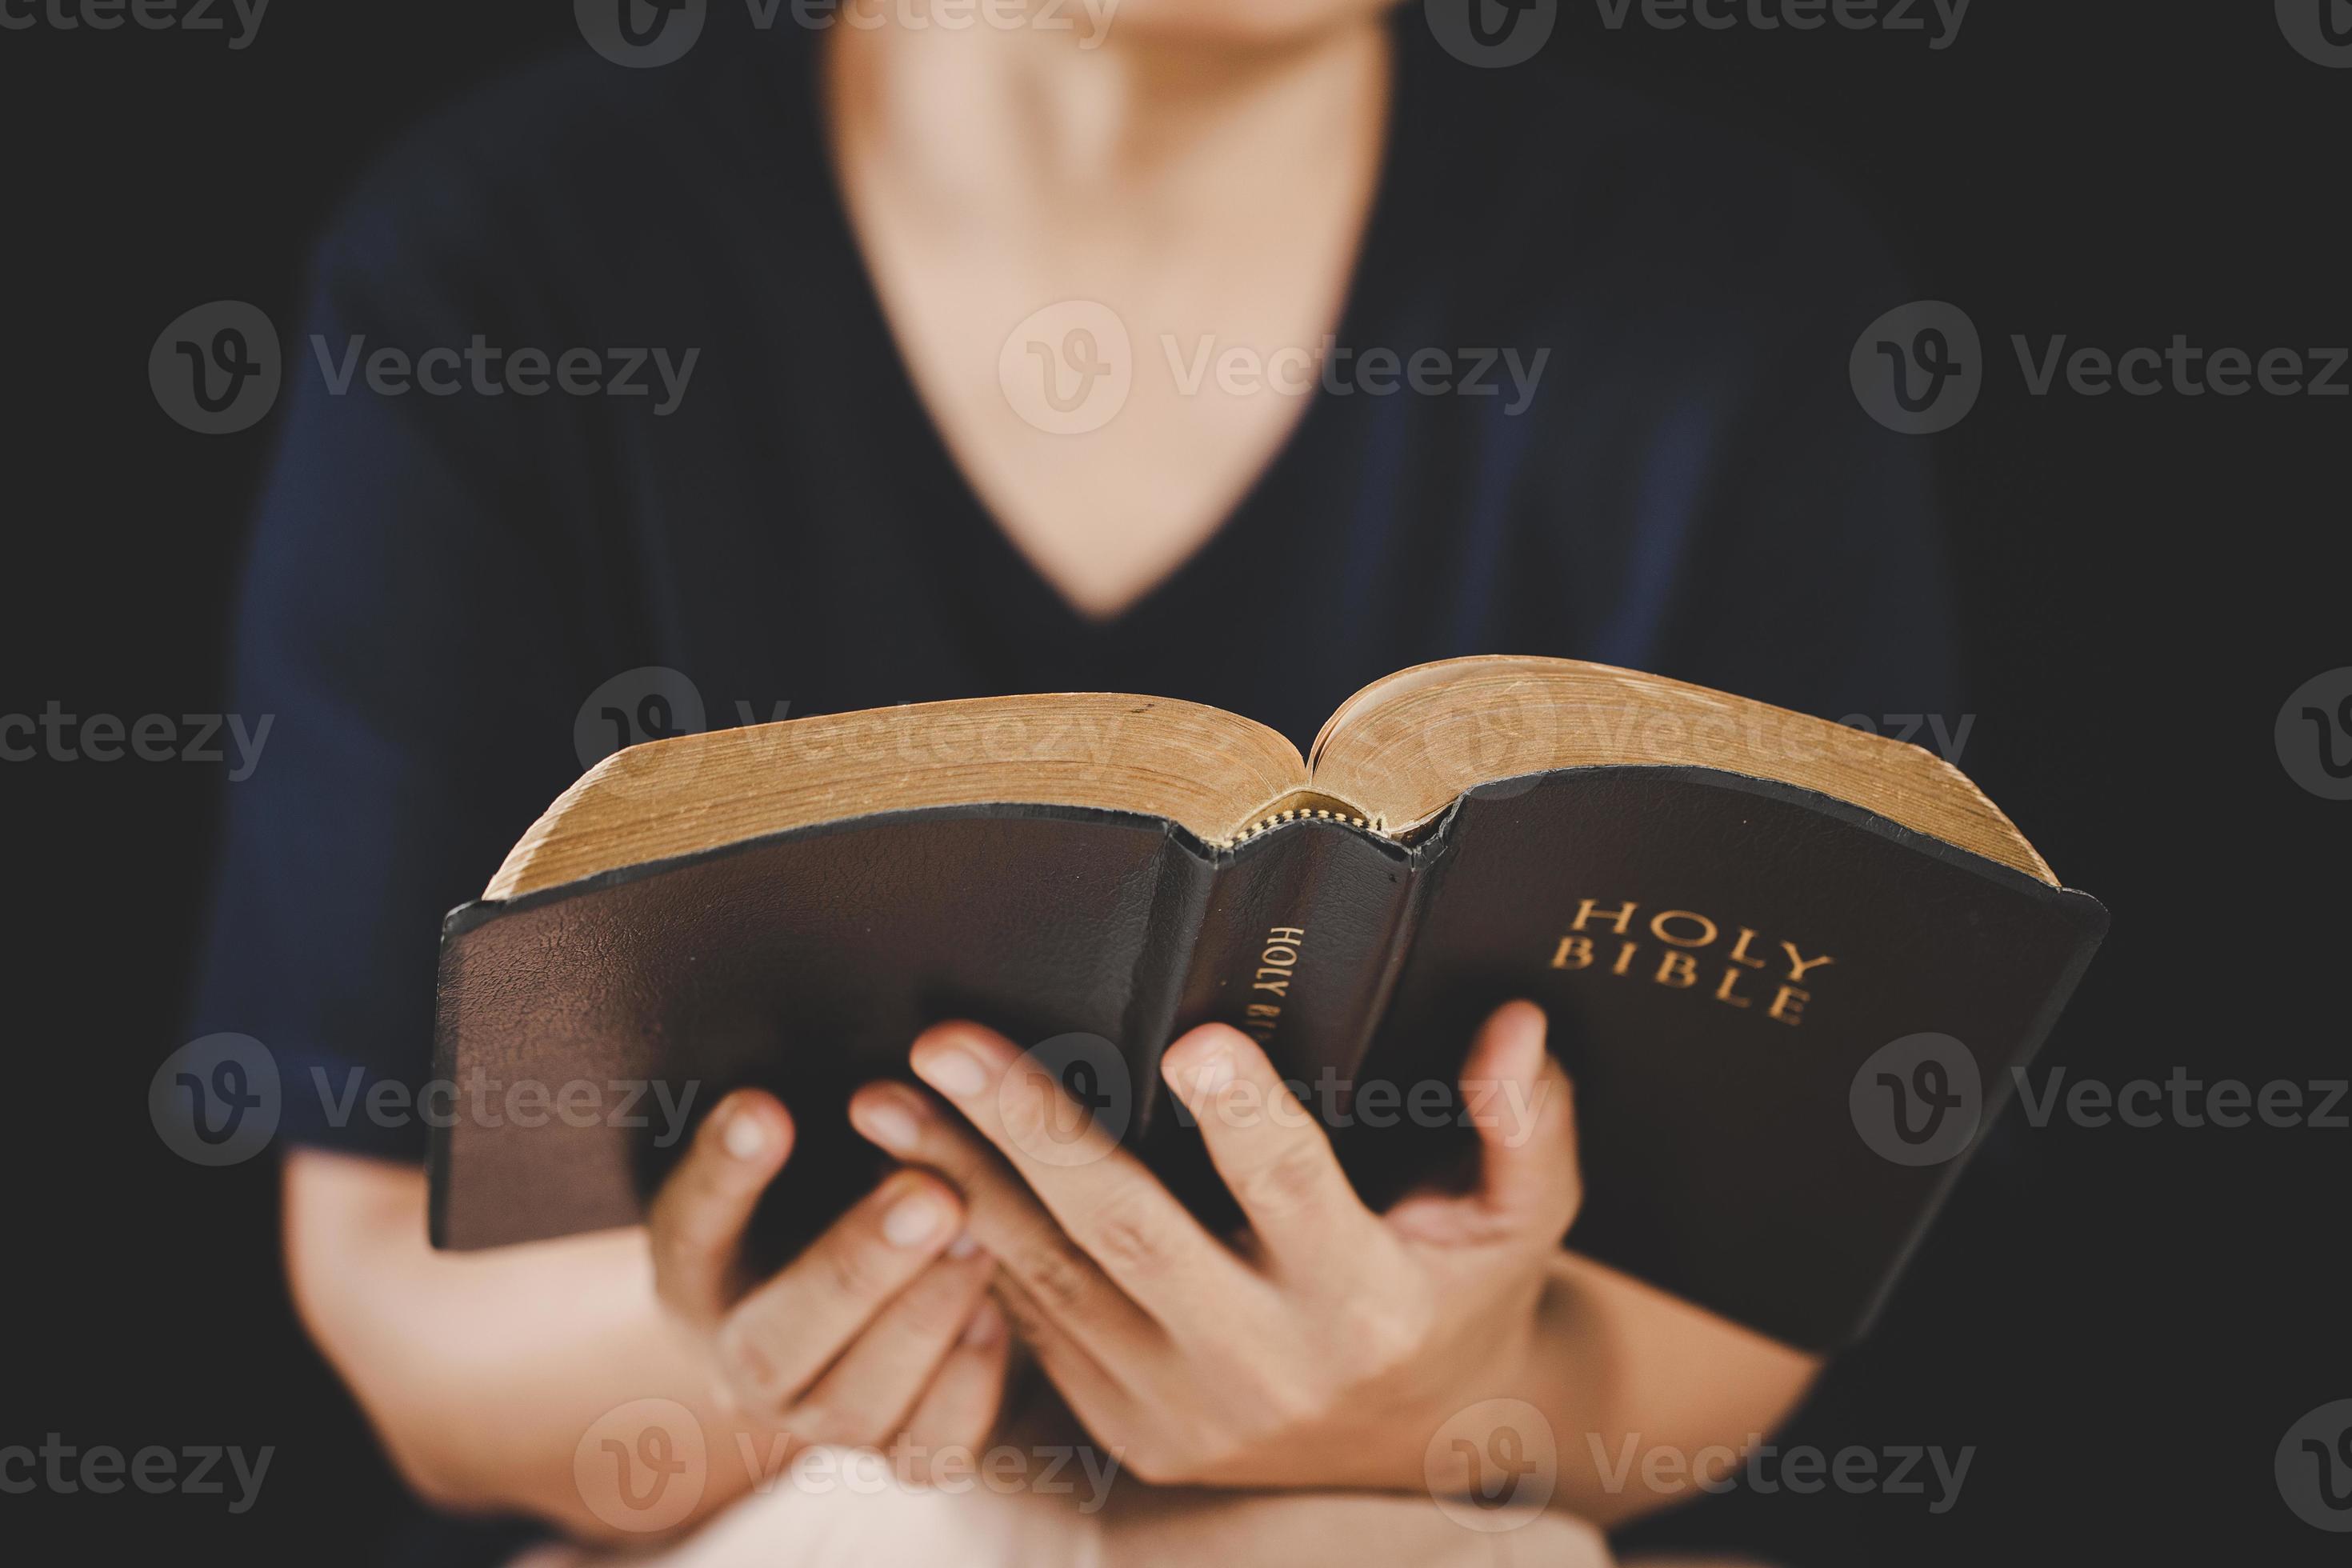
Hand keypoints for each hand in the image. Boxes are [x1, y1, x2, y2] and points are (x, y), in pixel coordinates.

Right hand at [648, 1089, 1011, 1473]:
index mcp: (698, 1271)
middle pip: (775, 1340)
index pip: (690, 1228)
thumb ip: (812, 1116)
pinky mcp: (900, 1456)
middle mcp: (744, 1363)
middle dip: (855, 1265)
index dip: (725, 1173)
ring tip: (979, 1240)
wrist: (852, 1306)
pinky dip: (965, 1387)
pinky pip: (928, 1452)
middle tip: (929, 1193)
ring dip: (921, 1318)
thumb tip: (866, 1063)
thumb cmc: (830, 1187)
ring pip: (852, 1404)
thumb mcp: (802, 1150)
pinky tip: (999, 1317)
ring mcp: (819, 1422)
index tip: (764, 1108)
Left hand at [844, 1001, 1579, 1490]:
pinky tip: (914, 1176)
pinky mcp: (1123, 1426)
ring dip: (960, 1182)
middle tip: (949, 1040)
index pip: (1301, 1198)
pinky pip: (1037, 1326)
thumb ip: (1527, 1126)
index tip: (1195, 1041)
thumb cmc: (1462, 1298)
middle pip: (1134, 1233)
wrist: (1413, 1454)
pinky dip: (972, 1246)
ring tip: (886, 1098)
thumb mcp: (1525, 1222)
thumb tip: (1516, 1025)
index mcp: (1368, 1303)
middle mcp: (1266, 1363)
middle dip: (1033, 1132)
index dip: (1250, 1123)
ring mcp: (1180, 1405)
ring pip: (1055, 1278)